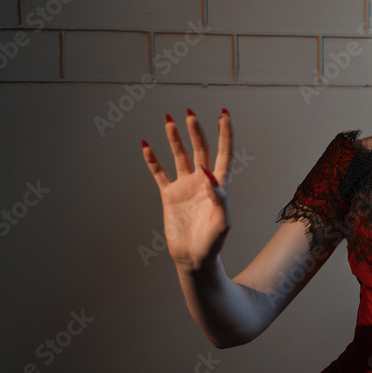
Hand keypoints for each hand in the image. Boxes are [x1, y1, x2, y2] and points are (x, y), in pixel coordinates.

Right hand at [142, 109, 232, 272]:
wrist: (194, 258)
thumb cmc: (213, 243)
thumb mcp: (223, 222)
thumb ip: (219, 197)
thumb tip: (208, 172)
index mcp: (220, 185)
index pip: (224, 153)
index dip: (225, 134)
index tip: (224, 114)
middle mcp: (203, 182)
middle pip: (200, 150)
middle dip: (196, 131)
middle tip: (189, 114)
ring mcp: (185, 187)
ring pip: (180, 156)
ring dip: (175, 139)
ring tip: (170, 121)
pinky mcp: (169, 195)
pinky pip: (159, 173)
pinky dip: (153, 160)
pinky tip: (146, 146)